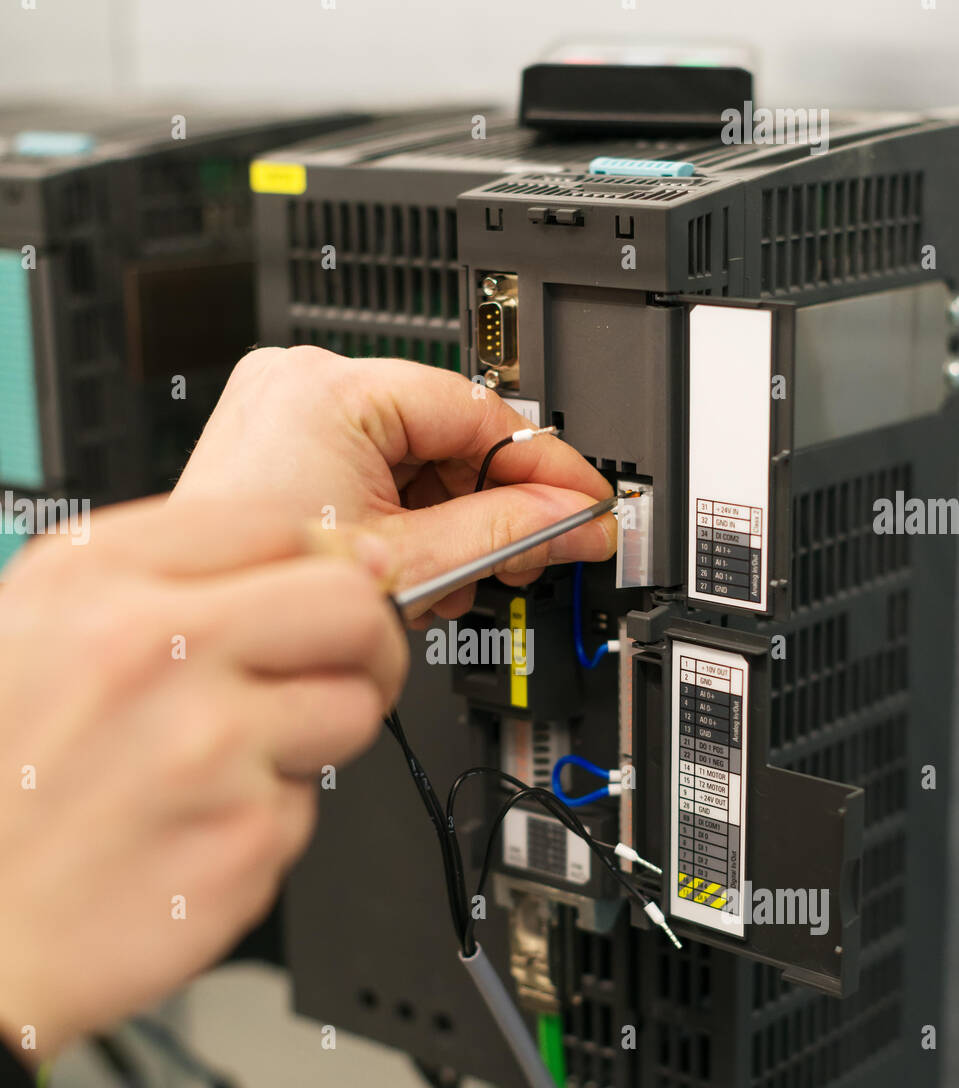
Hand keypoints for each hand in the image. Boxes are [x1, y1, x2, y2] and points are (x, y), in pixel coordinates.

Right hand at [0, 496, 405, 1060]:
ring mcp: (207, 750)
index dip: (320, 564)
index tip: (322, 594)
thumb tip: (349, 555)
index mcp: (95, 580)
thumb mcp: (35, 625)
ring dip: (314, 738)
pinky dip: (265, 820)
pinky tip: (192, 830)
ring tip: (232, 764)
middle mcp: (157, 651)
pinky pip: (307, 810)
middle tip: (340, 670)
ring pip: (351, 711)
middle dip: (366, 641)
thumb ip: (175, 575)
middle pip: (349, 609)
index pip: (281, 527)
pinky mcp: (243, 841)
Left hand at [174, 349, 615, 621]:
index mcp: (330, 389)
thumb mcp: (410, 563)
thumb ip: (506, 534)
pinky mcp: (282, 443)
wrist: (195, 632)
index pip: (479, 411)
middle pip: (448, 435)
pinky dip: (410, 518)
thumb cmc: (265, 592)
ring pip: (416, 457)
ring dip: (453, 520)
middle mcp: (302, 383)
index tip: (586, 503)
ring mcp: (286, 411)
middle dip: (492, 505)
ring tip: (459, 576)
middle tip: (531, 553)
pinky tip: (420, 565)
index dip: (545, 465)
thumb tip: (575, 521)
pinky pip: (376, 467)